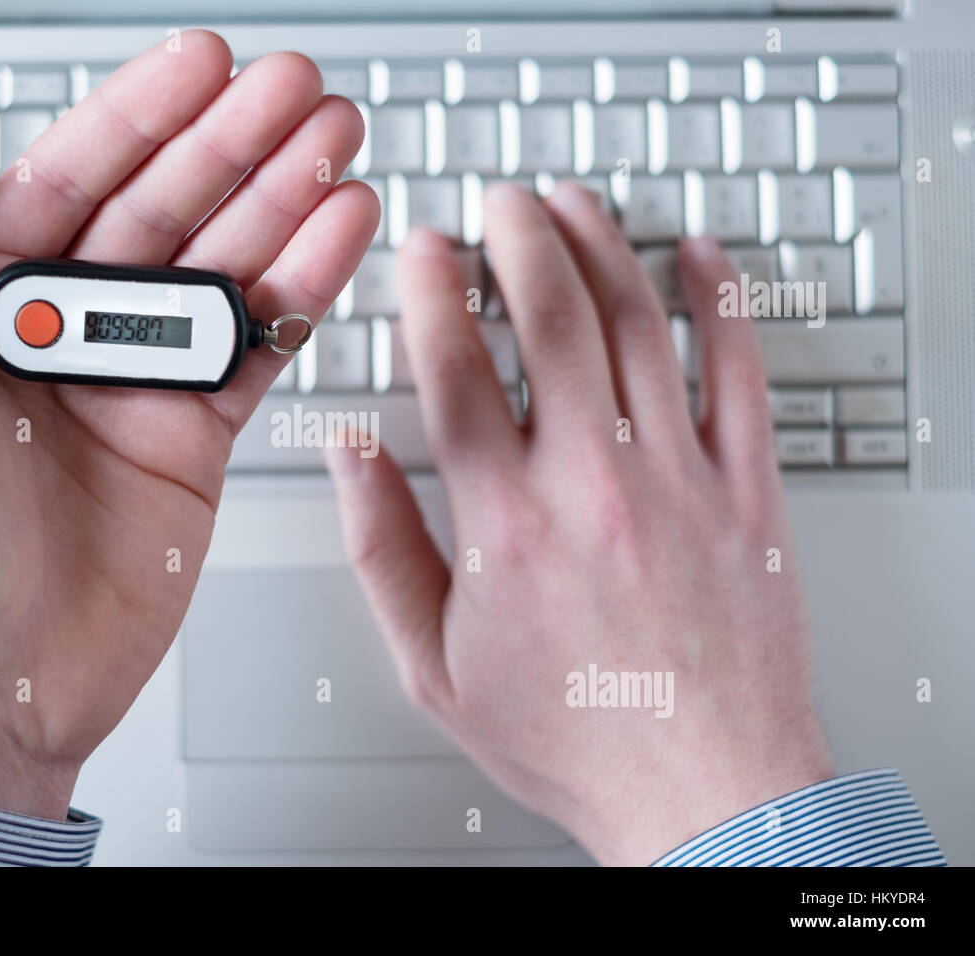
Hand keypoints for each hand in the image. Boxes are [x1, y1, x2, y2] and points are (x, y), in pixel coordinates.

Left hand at [0, 31, 375, 818]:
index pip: (62, 182)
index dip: (135, 117)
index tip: (200, 67)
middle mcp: (56, 338)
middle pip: (158, 211)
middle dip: (232, 143)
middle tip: (296, 90)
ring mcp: (130, 386)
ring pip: (220, 270)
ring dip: (283, 200)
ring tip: (338, 141)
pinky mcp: (189, 440)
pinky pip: (256, 349)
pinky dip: (301, 289)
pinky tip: (339, 233)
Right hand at [325, 182, 831, 864]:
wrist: (706, 793)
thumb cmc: (573, 736)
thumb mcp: (433, 666)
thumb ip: (381, 552)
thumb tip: (352, 458)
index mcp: (505, 526)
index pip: (454, 366)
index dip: (431, 288)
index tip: (424, 248)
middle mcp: (592, 486)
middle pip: (552, 318)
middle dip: (519, 237)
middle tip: (502, 201)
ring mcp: (678, 481)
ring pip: (638, 325)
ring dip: (602, 246)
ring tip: (574, 203)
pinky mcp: (748, 493)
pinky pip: (739, 372)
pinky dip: (719, 301)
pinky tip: (698, 257)